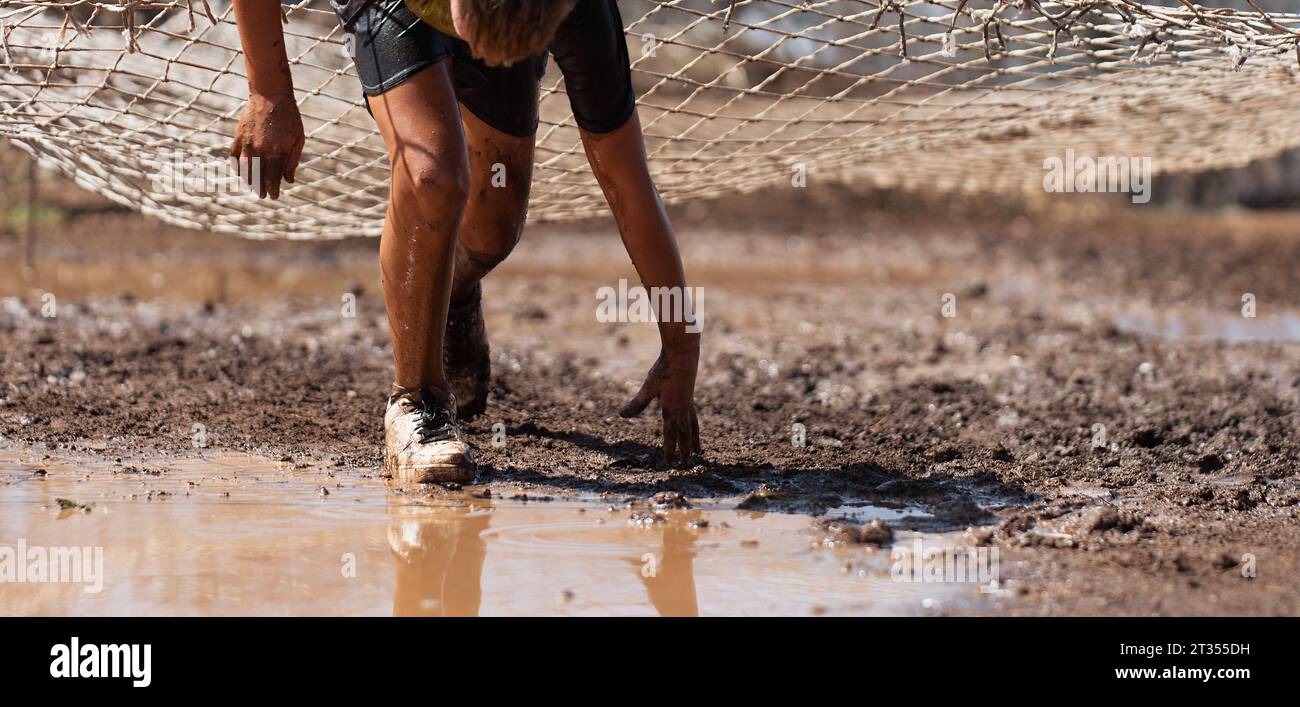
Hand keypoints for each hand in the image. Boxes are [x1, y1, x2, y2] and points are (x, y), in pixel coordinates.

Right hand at [229, 91, 303, 198]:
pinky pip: (233, 156)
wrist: (270, 95)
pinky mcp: (238, 137)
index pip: (272, 178)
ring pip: (244, 169)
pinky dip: (235, 166)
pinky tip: (240, 172)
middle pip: (257, 177)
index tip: (274, 196)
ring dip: (248, 180)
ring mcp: (246, 144)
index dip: (273, 190)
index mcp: (277, 152)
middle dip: (260, 188)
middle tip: (262, 195)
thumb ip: (292, 161)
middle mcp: (260, 150)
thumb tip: (288, 180)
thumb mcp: (298, 140)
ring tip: (252, 185)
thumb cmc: (289, 118)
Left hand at [619, 340, 700, 466]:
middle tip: (686, 465)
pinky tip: (693, 426)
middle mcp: (683, 410)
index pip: (670, 436)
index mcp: (672, 411)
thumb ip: (636, 404)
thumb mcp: (648, 388)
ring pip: (693, 428)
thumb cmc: (665, 371)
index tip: (670, 464)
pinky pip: (694, 417)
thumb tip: (622, 416)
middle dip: (686, 451)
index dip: (670, 451)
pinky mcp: (690, 396)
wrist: (684, 355)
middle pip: (685, 436)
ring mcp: (689, 404)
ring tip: (700, 452)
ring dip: (695, 441)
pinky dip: (695, 426)